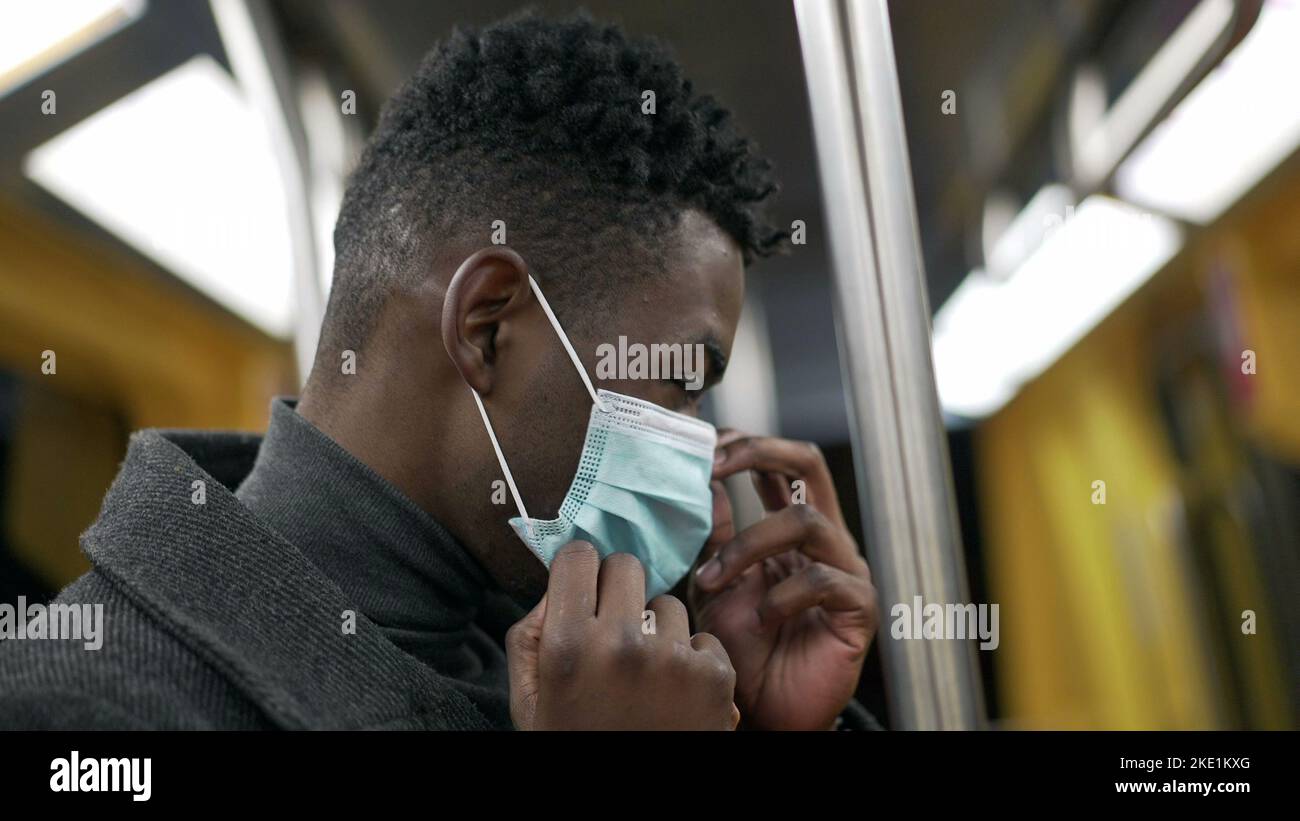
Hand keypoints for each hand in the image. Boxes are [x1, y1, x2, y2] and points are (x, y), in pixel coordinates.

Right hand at [507, 541, 740, 729]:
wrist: (632, 812)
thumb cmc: (575, 744)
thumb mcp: (530, 703)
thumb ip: (530, 636)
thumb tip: (557, 584)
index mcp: (567, 646)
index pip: (578, 556)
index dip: (579, 573)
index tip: (582, 591)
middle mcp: (621, 643)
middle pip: (626, 567)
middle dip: (618, 592)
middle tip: (615, 629)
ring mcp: (673, 658)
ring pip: (667, 603)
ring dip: (658, 630)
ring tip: (646, 677)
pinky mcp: (715, 675)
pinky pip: (704, 637)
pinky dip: (693, 661)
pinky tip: (676, 696)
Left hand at [690, 431, 877, 729]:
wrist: (765, 709)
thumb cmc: (744, 648)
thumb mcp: (716, 584)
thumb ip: (716, 536)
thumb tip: (704, 482)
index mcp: (790, 528)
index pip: (778, 464)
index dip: (744, 444)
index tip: (701, 449)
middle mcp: (823, 539)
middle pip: (808, 463)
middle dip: (759, 452)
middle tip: (714, 465)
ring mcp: (845, 568)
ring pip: (805, 521)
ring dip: (750, 545)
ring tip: (717, 580)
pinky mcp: (859, 607)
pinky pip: (823, 580)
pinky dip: (781, 597)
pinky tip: (762, 620)